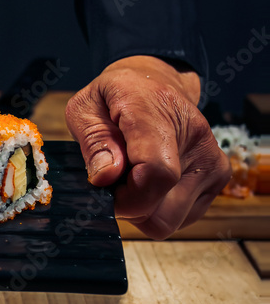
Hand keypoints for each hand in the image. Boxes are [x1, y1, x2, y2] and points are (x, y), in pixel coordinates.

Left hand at [64, 55, 229, 238]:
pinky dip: (159, 207)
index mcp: (156, 113)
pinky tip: (147, 180)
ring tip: (130, 177)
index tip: (104, 188)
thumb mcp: (85, 109)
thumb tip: (106, 178)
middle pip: (164, 212)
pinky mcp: (219, 176)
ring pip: (171, 221)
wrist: (154, 83)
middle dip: (129, 208)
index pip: (157, 173)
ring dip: (143, 209)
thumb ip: (94, 143)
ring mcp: (212, 159)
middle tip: (112, 182)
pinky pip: (182, 217)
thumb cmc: (114, 96)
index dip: (127, 198)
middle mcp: (196, 138)